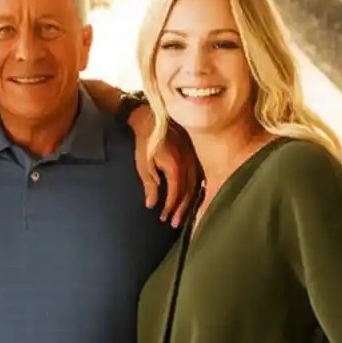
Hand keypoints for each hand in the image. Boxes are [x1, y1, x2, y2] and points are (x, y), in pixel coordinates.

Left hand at [129, 107, 196, 227]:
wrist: (152, 119)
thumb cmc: (145, 142)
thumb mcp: (143, 164)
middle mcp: (189, 163)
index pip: (177, 193)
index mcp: (175, 166)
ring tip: (181, 216)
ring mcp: (194, 158)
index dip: (171, 207)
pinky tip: (191, 198)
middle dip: (181, 209)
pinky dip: (195, 189)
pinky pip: (199, 176)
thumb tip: (151, 205)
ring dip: (189, 202)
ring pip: (196, 185)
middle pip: (189, 191)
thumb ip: (149, 185)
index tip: (163, 217)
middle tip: (173, 223)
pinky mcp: (195, 155)